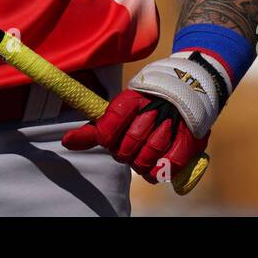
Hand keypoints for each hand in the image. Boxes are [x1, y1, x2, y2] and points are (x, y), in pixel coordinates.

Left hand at [61, 53, 224, 182]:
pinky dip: (158, 171)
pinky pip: (166, 168)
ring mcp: (171, 125)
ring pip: (144, 159)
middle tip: (130, 147)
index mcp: (132, 99)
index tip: (111, 138)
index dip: (107, 138)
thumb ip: (96, 129)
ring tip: (143, 155)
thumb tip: (66, 142)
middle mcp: (151, 110)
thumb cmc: (148, 104)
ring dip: (140, 164)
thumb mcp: (122, 109)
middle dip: (124, 152)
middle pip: (125, 147)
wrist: (191, 86)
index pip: (108, 127)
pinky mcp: (188, 141)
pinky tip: (156, 164)